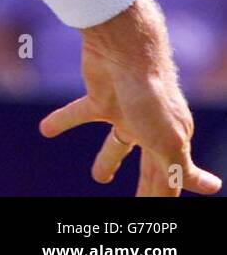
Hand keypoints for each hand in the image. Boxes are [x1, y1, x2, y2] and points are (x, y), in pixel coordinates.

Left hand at [40, 0, 221, 196]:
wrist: (125, 51)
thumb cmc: (151, 97)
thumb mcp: (169, 142)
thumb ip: (178, 169)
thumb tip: (209, 188)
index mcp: (172, 140)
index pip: (172, 177)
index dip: (171, 193)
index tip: (175, 203)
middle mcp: (150, 128)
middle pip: (147, 165)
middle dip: (147, 185)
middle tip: (139, 203)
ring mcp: (124, 112)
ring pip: (116, 143)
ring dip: (108, 160)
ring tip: (99, 178)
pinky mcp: (99, 97)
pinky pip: (77, 114)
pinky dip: (61, 122)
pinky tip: (45, 130)